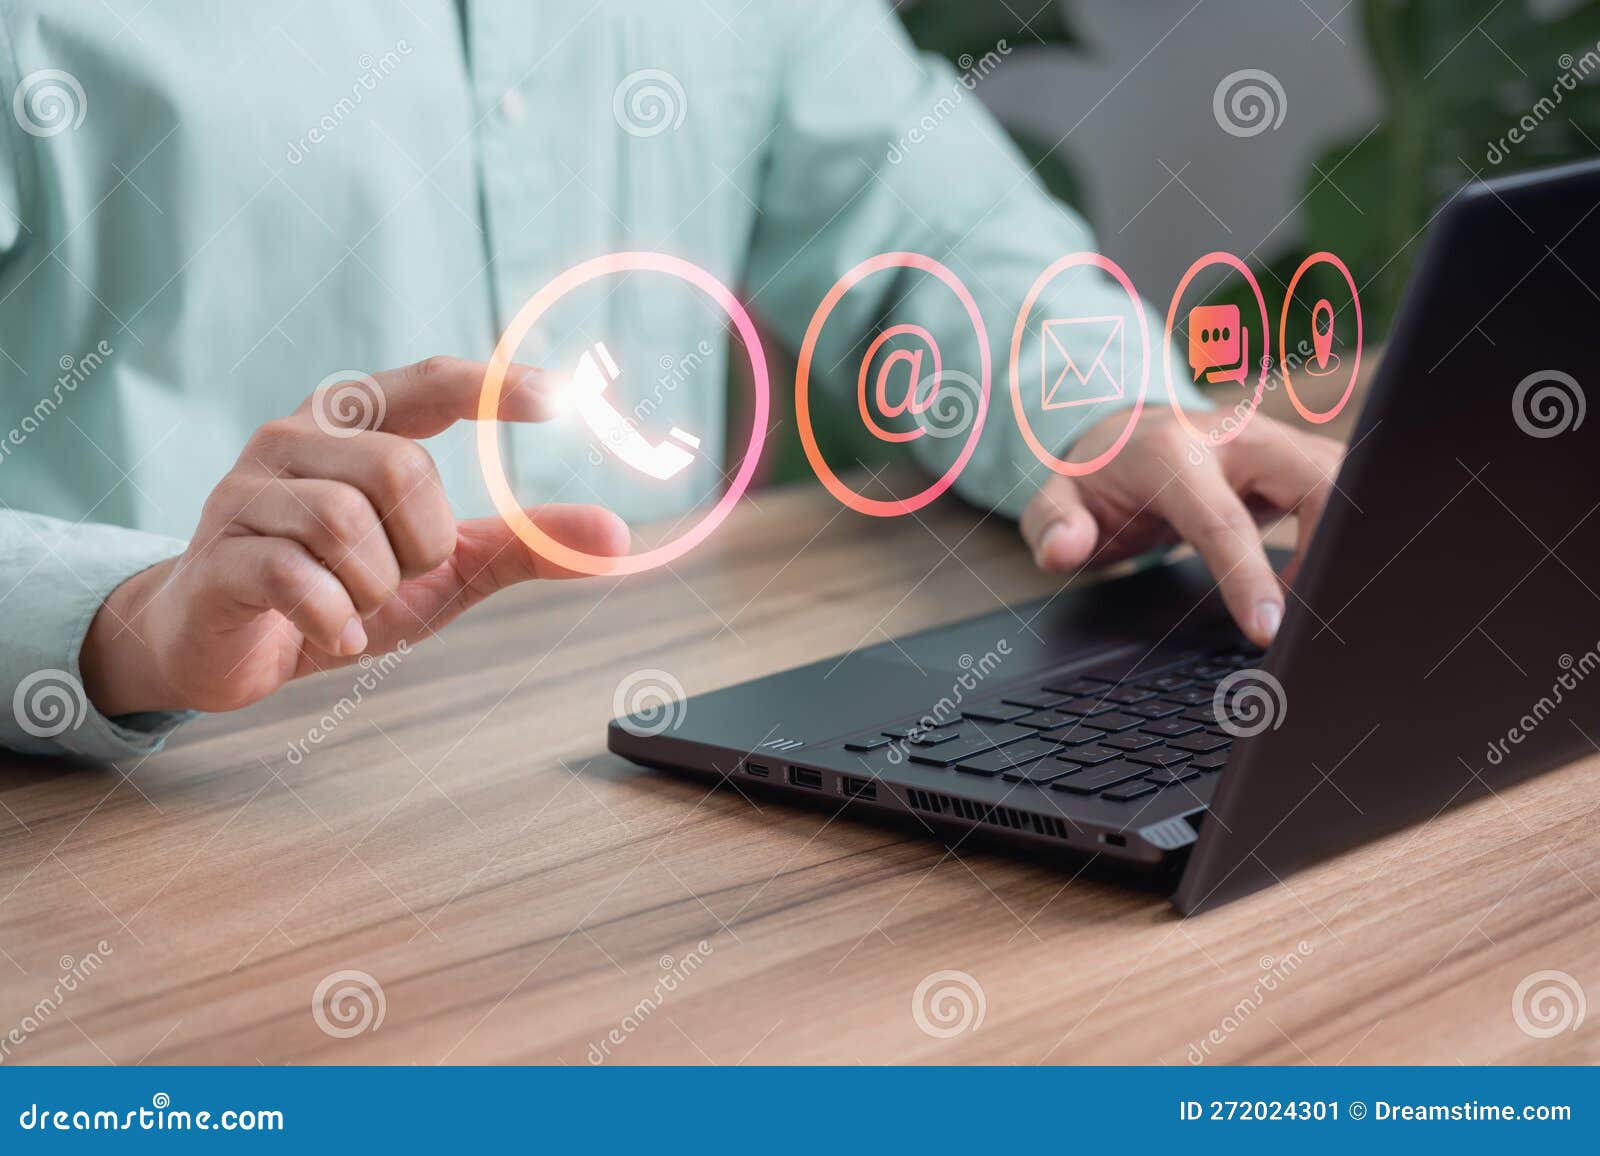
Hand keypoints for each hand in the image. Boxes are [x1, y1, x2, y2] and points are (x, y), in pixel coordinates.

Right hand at [80, 356, 628, 715]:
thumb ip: (522, 545)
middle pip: (403, 467)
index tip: (560, 399)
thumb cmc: (338, 589)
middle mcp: (295, 439)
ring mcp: (247, 492)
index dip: (492, 385)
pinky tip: (335, 636)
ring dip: (374, 585)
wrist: (225, 648)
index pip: (429, 381)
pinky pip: (297, 576)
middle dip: (423, 541)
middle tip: (398, 575)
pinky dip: (334, 619)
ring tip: (354, 604)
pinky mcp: (216, 555)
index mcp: (354, 425)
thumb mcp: (442, 568)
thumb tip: (619, 535)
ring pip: (346, 520)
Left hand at [1018, 410, 1342, 646]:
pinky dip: (1346, 536)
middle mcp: (1237, 436)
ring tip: (1302, 599)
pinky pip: (1348, 490)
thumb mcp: (1055, 500)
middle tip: (1303, 615)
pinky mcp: (1305, 455)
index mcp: (1173, 453)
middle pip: (1317, 484)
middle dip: (1327, 551)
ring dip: (1341, 544)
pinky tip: (1317, 577)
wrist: (1127, 433)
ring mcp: (1278, 440)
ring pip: (1346, 481)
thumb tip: (1064, 549)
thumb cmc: (1100, 478)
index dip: (1250, 578)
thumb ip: (1053, 524)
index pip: (1223, 522)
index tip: (1269, 631)